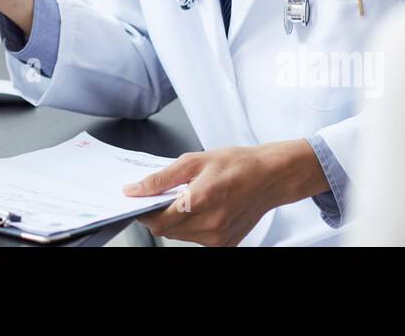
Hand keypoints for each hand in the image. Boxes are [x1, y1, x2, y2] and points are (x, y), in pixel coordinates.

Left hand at [124, 140, 328, 246]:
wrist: (270, 177)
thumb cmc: (236, 164)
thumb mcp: (194, 161)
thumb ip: (161, 178)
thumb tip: (135, 190)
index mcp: (201, 201)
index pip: (158, 220)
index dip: (144, 212)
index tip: (139, 201)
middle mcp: (211, 225)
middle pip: (166, 230)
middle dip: (158, 214)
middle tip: (164, 194)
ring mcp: (219, 238)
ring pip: (179, 236)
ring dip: (175, 220)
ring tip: (188, 198)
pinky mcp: (225, 244)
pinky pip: (195, 239)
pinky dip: (190, 226)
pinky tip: (201, 208)